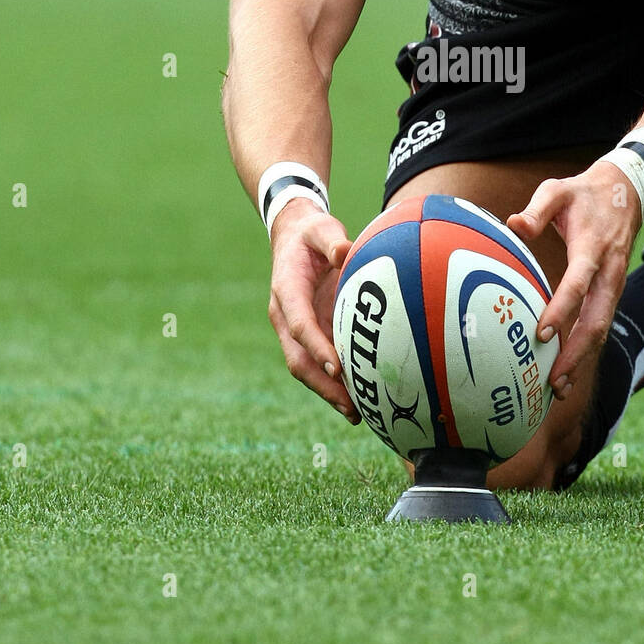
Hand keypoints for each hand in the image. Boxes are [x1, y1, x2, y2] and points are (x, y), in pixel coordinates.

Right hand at [267, 197, 358, 421]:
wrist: (294, 236)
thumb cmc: (312, 233)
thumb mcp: (322, 229)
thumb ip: (332, 240)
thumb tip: (345, 250)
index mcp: (286, 291)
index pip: (300, 324)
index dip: (316, 347)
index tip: (337, 366)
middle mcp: (285, 315)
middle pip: (298, 358)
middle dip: (322, 384)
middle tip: (350, 406)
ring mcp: (294, 328)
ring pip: (305, 367)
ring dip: (328, 391)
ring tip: (356, 414)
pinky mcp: (308, 333)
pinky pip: (317, 363)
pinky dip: (334, 383)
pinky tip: (358, 400)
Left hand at [507, 161, 642, 399]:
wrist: (625, 192)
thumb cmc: (583, 193)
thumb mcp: (558, 190)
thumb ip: (537, 209)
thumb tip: (514, 224)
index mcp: (593, 248)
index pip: (578, 284)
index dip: (561, 310)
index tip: (540, 334)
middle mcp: (609, 273)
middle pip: (596, 320)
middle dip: (576, 353)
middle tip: (553, 381)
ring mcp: (614, 286)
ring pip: (601, 328)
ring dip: (582, 359)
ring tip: (559, 388)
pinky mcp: (611, 293)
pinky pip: (600, 324)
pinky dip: (586, 350)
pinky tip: (568, 370)